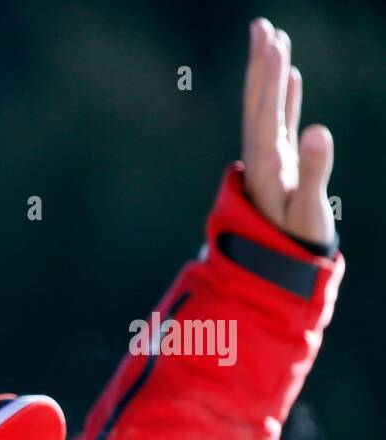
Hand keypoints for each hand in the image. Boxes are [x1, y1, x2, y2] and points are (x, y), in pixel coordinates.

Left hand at [241, 18, 335, 245]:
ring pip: (266, 109)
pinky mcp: (280, 166)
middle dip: (260, 66)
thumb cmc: (293, 246)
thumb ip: (314, 172)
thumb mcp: (306, 212)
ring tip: (272, 39)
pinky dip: (285, 98)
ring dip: (268, 76)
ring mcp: (269, 161)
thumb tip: (319, 130)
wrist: (275, 272)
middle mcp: (261, 160)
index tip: (274, 45)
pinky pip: (281, 123)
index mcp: (265, 167)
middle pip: (258, 105)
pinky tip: (292, 78)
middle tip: (261, 27)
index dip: (271, 80)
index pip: (266, 114)